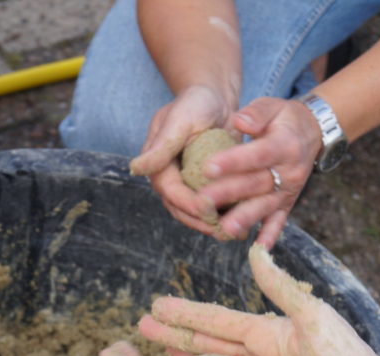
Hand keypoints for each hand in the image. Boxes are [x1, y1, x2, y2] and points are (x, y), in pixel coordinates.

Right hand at [129, 85, 237, 240]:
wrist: (215, 99)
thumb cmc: (195, 103)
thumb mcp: (179, 120)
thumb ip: (161, 146)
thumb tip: (136, 168)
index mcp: (158, 165)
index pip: (171, 192)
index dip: (189, 204)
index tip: (209, 211)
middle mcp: (170, 179)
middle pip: (181, 210)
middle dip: (202, 222)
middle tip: (224, 231)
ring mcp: (187, 185)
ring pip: (196, 213)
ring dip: (213, 225)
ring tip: (234, 233)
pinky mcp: (204, 187)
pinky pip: (212, 206)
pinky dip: (225, 215)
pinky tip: (242, 223)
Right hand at [136, 244, 379, 355]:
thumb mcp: (314, 319)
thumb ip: (281, 289)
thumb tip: (253, 253)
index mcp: (269, 334)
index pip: (217, 321)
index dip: (186, 313)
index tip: (155, 304)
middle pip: (207, 346)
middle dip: (175, 334)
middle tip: (142, 325)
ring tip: (157, 355)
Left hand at [197, 97, 322, 247]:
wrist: (313, 133)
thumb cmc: (284, 119)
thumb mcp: (273, 107)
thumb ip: (256, 114)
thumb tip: (238, 121)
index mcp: (285, 145)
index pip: (257, 155)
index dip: (233, 162)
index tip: (208, 167)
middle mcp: (290, 171)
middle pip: (257, 184)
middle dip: (230, 193)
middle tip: (204, 201)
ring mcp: (289, 190)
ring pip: (265, 206)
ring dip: (246, 219)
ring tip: (226, 229)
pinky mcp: (288, 202)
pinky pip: (280, 221)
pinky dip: (271, 235)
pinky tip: (259, 250)